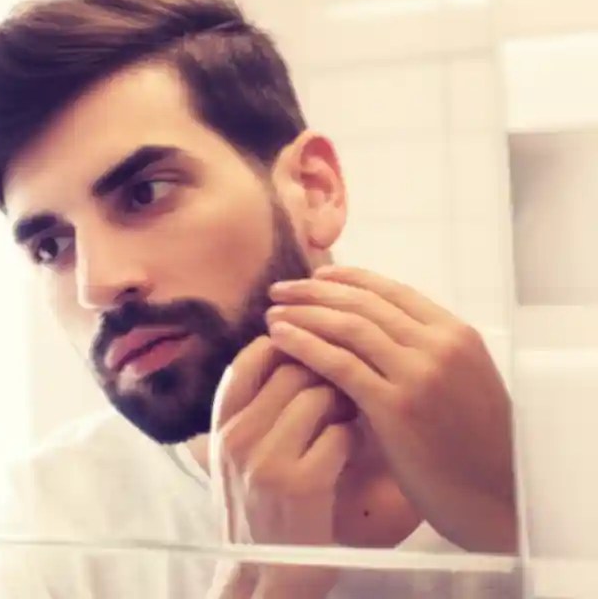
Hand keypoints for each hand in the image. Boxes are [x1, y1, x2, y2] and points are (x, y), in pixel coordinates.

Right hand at [207, 337, 352, 597]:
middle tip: (344, 385)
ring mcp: (266, 460)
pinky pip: (340, 434)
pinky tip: (353, 451)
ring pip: (319, 396)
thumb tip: (290, 346)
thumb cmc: (259, 505)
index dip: (288, 344)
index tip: (312, 352)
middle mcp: (237, 436)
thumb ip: (253, 406)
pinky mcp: (301, 484)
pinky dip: (354, 438)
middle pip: (292, 369)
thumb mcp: (237, 453)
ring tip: (350, 416)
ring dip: (344, 403)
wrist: (266, 571)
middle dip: (326, 372)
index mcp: (220, 423)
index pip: (251, 356)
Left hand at [267, 265, 516, 552]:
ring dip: (303, 314)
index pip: (392, 290)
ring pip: (348, 327)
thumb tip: (375, 327)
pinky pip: (339, 364)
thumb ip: (426, 351)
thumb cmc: (475, 444)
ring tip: (272, 314)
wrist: (498, 495)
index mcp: (457, 334)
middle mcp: (440, 346)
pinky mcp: (396, 407)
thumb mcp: (463, 380)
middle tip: (279, 290)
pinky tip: (279, 339)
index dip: (348, 279)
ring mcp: (419, 375)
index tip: (315, 277)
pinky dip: (304, 345)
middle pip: (364, 303)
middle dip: (314, 291)